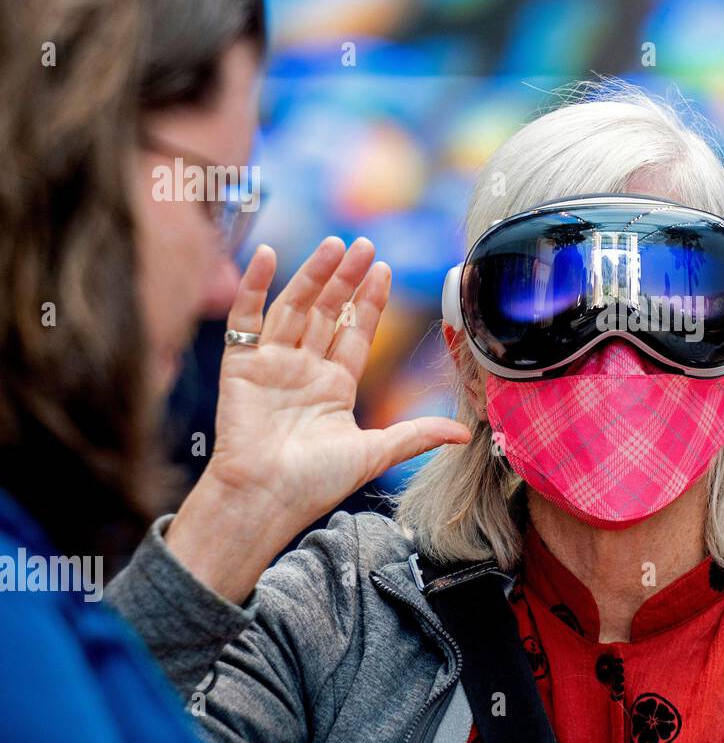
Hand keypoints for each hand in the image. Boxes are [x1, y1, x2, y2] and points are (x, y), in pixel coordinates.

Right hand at [167, 237, 469, 601]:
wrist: (265, 499)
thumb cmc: (316, 483)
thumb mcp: (376, 453)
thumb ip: (417, 434)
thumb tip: (465, 433)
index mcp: (335, 387)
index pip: (355, 332)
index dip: (369, 301)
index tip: (383, 269)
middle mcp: (304, 370)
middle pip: (328, 312)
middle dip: (347, 279)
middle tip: (364, 244)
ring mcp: (272, 364)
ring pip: (295, 307)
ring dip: (313, 275)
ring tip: (334, 245)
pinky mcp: (240, 365)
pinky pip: (246, 318)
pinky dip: (254, 286)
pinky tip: (267, 255)